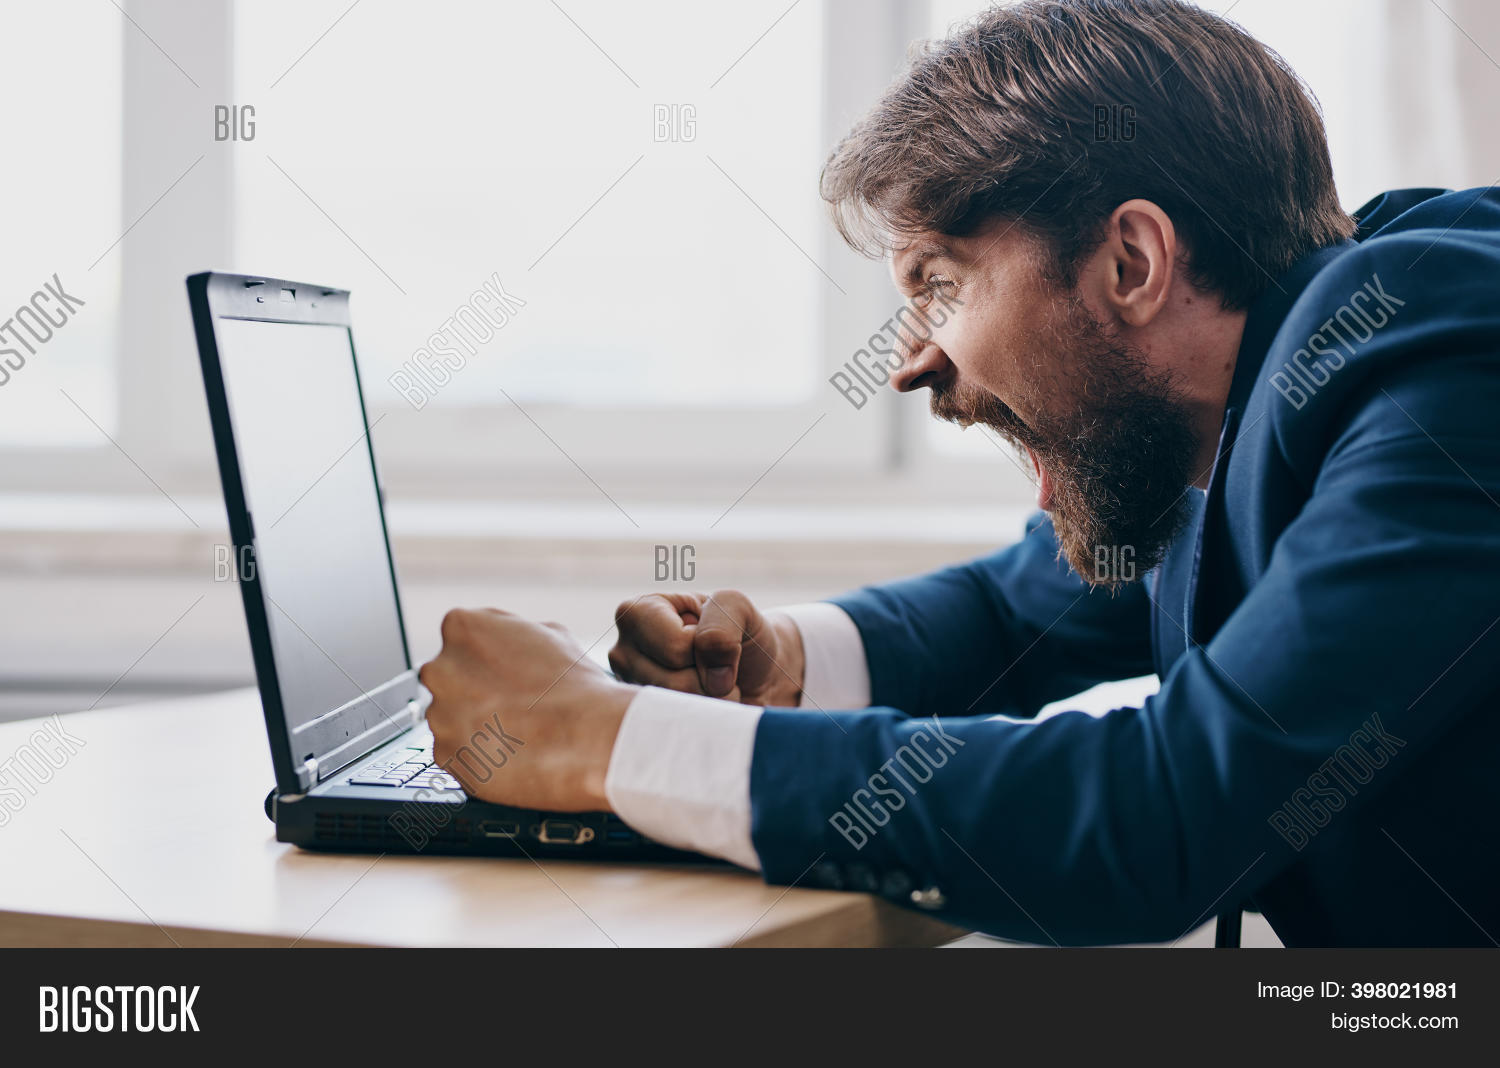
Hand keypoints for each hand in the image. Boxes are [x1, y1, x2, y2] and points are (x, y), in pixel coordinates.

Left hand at [419, 608, 638, 811]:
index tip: (502, 672)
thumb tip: (503, 641)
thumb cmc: (576, 685)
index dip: (485, 657)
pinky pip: (455, 752)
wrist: (591, 737)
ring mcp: (440, 714)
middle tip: (508, 704)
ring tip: (515, 731)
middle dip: (470, 690)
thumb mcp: (549, 634)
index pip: (458, 638)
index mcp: (461, 628)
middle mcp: (441, 668)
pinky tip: (509, 751)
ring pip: (448, 717)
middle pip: (445, 677)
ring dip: (472, 724)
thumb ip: (510, 634)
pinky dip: (476, 755)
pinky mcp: (446, 756)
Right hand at [608, 590, 803, 705]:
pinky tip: (704, 702)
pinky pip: (683, 728)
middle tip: (714, 665)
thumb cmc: (741, 635)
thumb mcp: (737, 607)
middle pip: (676, 683)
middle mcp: (622, 652)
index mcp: (636, 612)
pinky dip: (707, 718)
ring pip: (680, 709)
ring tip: (713, 683)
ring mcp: (629, 692)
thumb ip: (723, 622)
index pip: (676, 646)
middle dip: (711, 678)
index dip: (708, 647)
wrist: (758, 674)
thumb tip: (712, 673)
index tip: (710, 636)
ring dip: (713, 699)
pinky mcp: (643, 722)